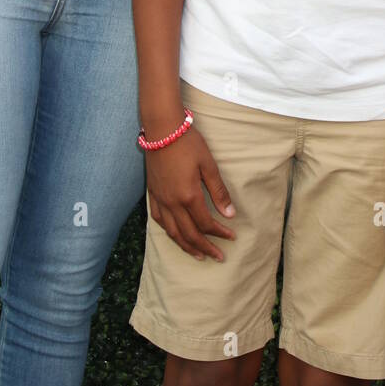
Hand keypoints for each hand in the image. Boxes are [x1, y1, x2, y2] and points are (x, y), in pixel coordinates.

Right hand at [145, 126, 235, 261]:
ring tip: (198, 255)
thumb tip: (230, 214)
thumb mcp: (208, 165)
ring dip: (186, 246)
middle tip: (218, 257)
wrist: (162, 128)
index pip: (206, 223)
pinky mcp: (152, 193)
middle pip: (189, 234)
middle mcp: (172, 202)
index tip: (232, 237)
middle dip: (205, 247)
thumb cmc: (188, 143)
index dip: (220, 233)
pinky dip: (169, 232)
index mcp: (188, 196)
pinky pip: (159, 220)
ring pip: (172, 232)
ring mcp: (160, 199)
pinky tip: (175, 234)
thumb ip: (218, 191)